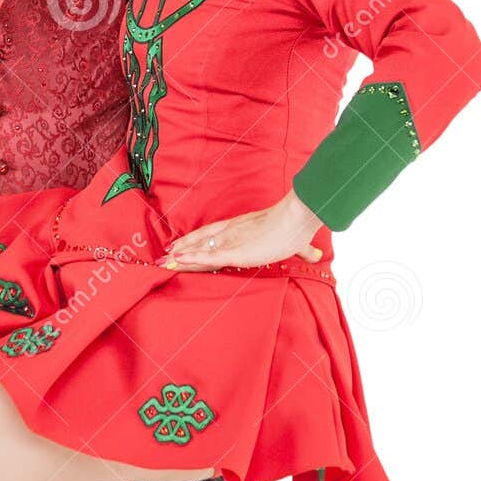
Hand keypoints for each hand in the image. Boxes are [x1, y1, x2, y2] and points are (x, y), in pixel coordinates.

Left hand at [159, 190, 323, 271]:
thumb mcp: (297, 242)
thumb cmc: (297, 227)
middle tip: (165, 255)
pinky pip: (208, 257)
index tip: (181, 244)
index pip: (212, 234)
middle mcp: (231, 232)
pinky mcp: (235, 252)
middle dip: (183, 249)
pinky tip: (179, 259)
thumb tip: (316, 256)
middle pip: (200, 241)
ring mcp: (231, 241)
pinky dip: (192, 258)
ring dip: (181, 257)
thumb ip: (303, 250)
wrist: (296, 219)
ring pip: (200, 250)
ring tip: (164, 261)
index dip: (195, 240)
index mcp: (242, 227)